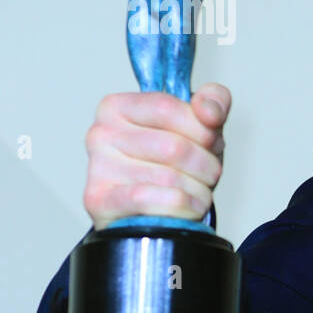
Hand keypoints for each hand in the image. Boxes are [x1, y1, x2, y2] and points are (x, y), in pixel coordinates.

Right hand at [83, 84, 229, 230]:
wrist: (151, 211)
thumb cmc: (175, 163)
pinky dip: (184, 206)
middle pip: (173, 147)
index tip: (211, 141)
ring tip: (198, 191)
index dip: (202, 129)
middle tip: (209, 172)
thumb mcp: (200, 125)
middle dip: (206, 164)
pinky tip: (189, 207)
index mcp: (118, 106)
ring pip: (169, 179)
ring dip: (200, 190)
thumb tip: (208, 111)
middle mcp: (101, 134)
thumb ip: (214, 101)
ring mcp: (98, 169)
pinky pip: (152, 201)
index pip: (167, 108)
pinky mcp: (100, 202)